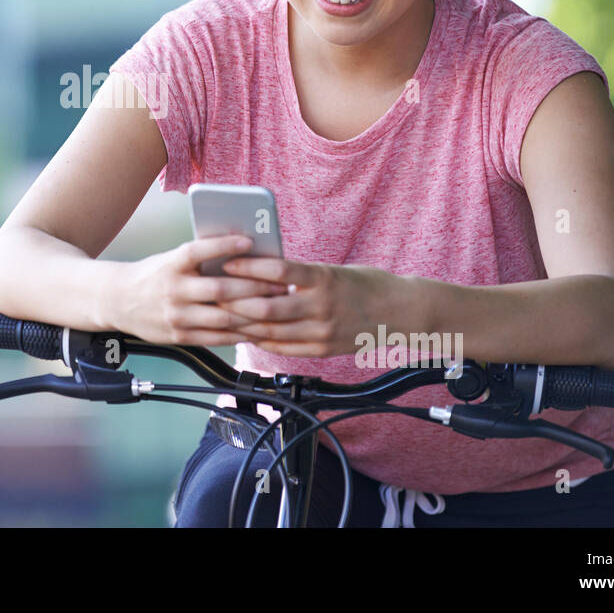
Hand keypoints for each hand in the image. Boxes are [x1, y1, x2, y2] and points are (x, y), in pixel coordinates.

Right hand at [116, 235, 289, 345]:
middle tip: (280, 285)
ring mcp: (177, 315)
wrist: (118, 301)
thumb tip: (239, 251)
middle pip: (220, 290)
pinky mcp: (179, 336)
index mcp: (171, 265)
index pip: (198, 251)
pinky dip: (239, 334)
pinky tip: (256, 329)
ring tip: (276, 309)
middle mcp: (173, 290)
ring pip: (223, 318)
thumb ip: (198, 259)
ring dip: (253, 315)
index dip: (224, 246)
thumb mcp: (170, 260)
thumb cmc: (152, 276)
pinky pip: (216, 338)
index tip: (249, 241)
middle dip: (255, 288)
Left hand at [213, 257, 404, 357]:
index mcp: (324, 279)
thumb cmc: (366, 284)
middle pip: (266, 308)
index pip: (277, 271)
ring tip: (222, 315)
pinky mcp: (322, 350)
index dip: (247, 268)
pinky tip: (246, 333)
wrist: (400, 312)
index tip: (226, 262)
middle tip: (213, 293)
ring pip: (270, 332)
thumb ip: (301, 275)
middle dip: (235, 302)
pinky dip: (261, 340)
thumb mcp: (333, 270)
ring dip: (242, 324)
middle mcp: (321, 307)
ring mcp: (322, 333)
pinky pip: (283, 347)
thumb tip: (261, 270)